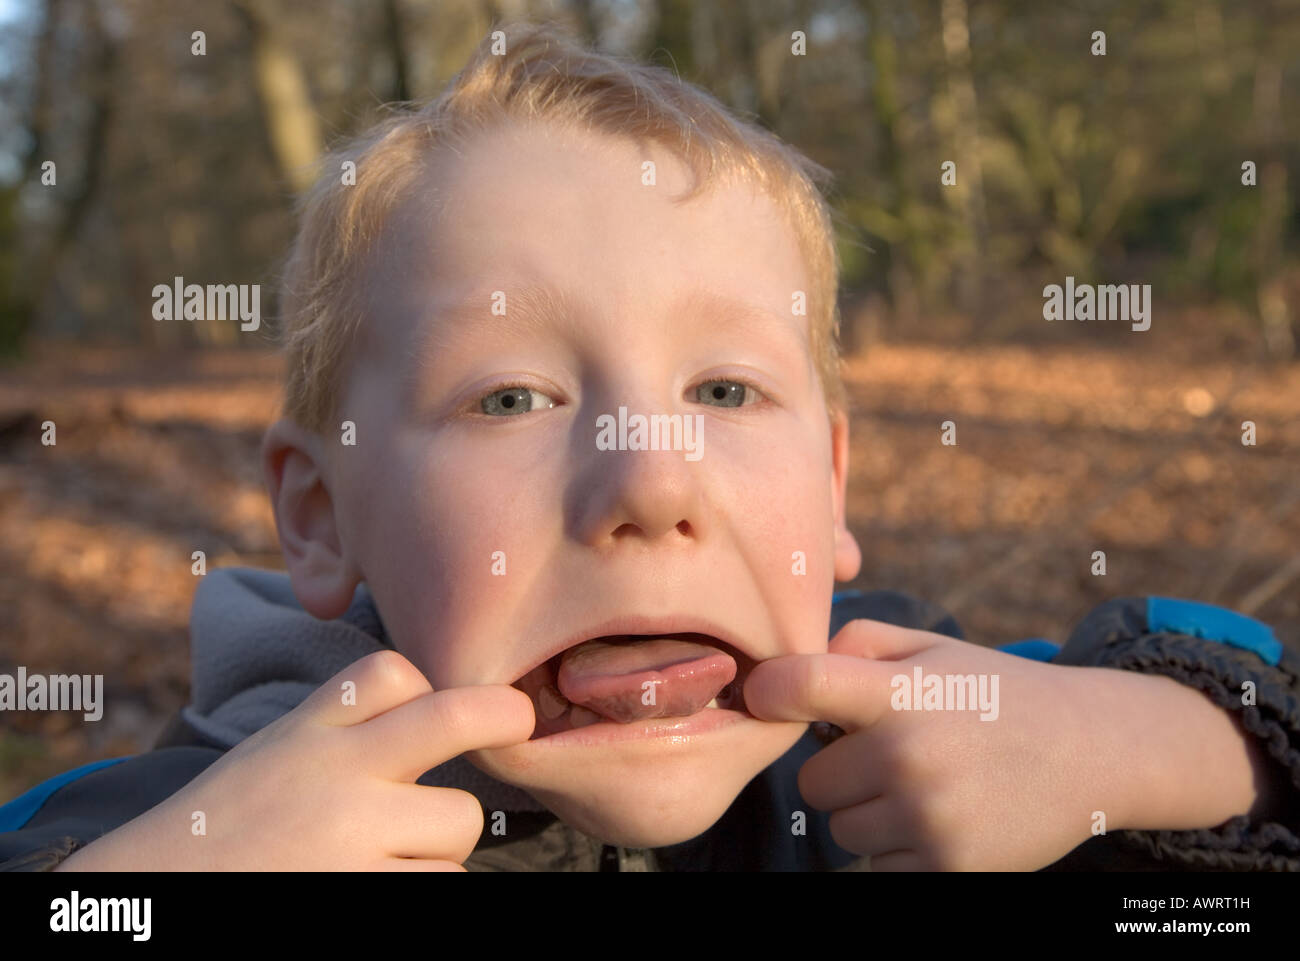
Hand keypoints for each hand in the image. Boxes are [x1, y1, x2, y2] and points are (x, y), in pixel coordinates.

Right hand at [56, 650, 534, 870]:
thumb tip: (434, 689)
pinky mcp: (363, 896)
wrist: (161, 893)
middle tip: (518, 722)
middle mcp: (336, 773)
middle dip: (500, 719)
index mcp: (310, 731)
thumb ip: (346, 716)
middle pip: (457, 719)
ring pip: (458, 825)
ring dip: (441, 843)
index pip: (395, 671)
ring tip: (385, 855)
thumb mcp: (278, 747)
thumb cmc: (232, 822)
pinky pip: (442, 884)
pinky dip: (424, 884)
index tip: (458, 702)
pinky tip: (381, 881)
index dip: (432, 683)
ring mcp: (352, 839)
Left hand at [743, 619, 1128, 870]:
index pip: (801, 686)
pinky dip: (899, 848)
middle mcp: (909, 755)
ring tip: (922, 785)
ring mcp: (929, 817)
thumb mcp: (930, 648)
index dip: (768, 691)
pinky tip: (941, 817)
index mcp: (901, 692)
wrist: (1091, 749)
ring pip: (842, 829)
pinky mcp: (948, 867)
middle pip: (812, 782)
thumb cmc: (992, 691)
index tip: (766, 697)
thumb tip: (783, 671)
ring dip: (867, 812)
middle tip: (889, 753)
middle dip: (840, 770)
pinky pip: (878, 865)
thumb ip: (855, 644)